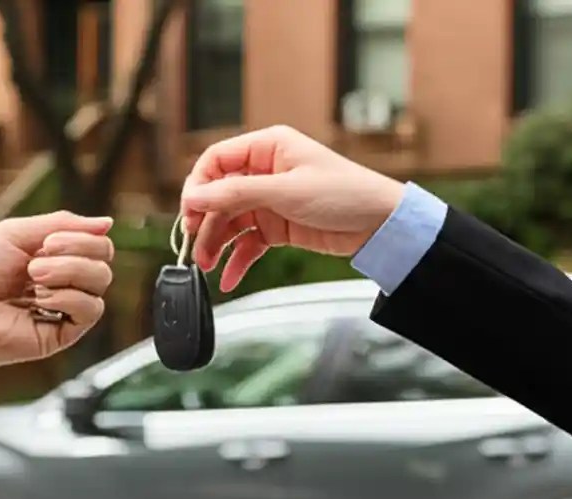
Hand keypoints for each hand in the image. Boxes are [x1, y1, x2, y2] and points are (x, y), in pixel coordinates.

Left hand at [0, 212, 114, 365]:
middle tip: (37, 260)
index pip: (95, 246)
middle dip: (76, 254)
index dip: (83, 238)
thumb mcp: (18, 232)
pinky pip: (90, 311)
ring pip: (100, 285)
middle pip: (103, 264)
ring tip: (34, 277)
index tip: (49, 240)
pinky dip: (70, 298)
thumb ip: (65, 225)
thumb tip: (108, 223)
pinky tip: (41, 299)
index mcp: (50, 261)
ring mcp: (60, 312)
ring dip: (70, 272)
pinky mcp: (59, 336)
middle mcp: (59, 286)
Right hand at [181, 125, 405, 291]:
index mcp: (268, 148)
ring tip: (208, 266)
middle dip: (204, 222)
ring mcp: (270, 200)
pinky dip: (237, 260)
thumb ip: (237, 194)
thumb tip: (195, 197)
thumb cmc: (345, 193)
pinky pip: (248, 243)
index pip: (217, 160)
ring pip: (230, 221)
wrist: (381, 225)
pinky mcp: (279, 226)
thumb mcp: (287, 191)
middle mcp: (265, 171)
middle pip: (219, 195)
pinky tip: (228, 278)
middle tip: (195, 247)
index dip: (199, 185)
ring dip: (216, 243)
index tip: (189, 212)